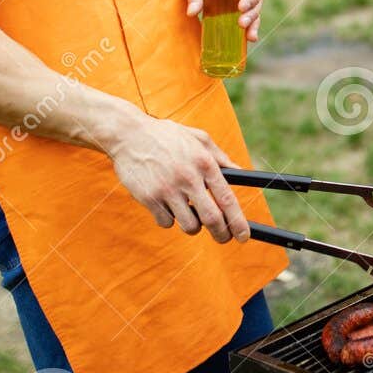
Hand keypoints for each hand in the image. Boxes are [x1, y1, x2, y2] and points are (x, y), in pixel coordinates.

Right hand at [103, 114, 250, 242]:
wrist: (128, 134)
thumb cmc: (167, 136)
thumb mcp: (198, 138)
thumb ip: (220, 157)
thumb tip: (240, 173)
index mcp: (204, 163)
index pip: (227, 199)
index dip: (238, 222)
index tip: (243, 236)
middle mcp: (188, 177)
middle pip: (212, 219)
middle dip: (222, 234)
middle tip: (224, 238)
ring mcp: (167, 189)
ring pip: (189, 225)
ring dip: (193, 226)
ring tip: (191, 214)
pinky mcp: (148, 198)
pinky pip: (166, 222)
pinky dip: (170, 219)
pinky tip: (167, 205)